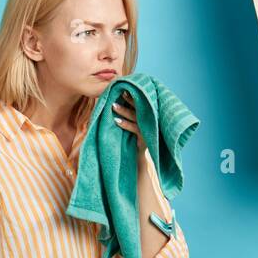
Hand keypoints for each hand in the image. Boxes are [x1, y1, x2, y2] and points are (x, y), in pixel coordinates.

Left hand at [113, 95, 170, 216]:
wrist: (137, 169)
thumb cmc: (129, 150)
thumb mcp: (127, 134)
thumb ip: (124, 123)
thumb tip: (108, 110)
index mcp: (146, 121)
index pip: (140, 105)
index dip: (133, 96)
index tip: (124, 87)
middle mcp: (149, 124)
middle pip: (140, 108)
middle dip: (131, 99)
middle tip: (122, 90)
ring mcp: (148, 131)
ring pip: (137, 118)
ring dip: (125, 111)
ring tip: (114, 105)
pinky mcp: (145, 140)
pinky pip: (135, 130)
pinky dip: (126, 124)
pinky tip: (116, 121)